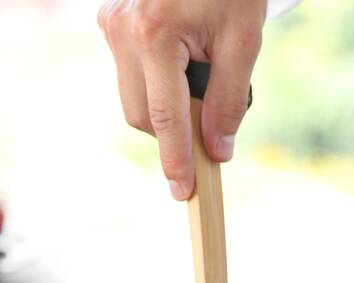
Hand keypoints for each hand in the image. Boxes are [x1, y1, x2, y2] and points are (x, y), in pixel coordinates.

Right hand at [98, 0, 267, 199]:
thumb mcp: (244, 39)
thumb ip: (229, 99)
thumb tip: (217, 151)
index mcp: (154, 35)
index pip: (165, 119)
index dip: (176, 160)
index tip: (183, 192)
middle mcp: (123, 31)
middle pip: (144, 116)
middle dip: (175, 130)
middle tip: (213, 120)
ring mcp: (111, 25)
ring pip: (134, 98)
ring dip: (166, 104)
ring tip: (200, 69)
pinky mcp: (110, 21)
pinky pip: (130, 72)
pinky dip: (156, 81)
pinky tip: (180, 57)